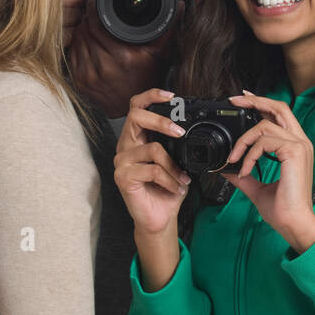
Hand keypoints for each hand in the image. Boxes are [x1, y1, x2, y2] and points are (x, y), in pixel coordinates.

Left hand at [65, 0, 180, 117]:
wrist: (137, 108)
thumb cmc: (149, 78)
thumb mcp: (162, 52)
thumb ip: (169, 27)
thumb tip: (180, 5)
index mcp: (123, 57)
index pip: (96, 23)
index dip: (93, 7)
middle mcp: (104, 68)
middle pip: (84, 30)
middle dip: (87, 17)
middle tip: (93, 12)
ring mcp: (90, 77)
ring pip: (77, 41)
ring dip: (81, 31)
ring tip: (91, 26)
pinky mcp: (80, 83)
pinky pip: (72, 56)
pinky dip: (77, 46)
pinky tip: (87, 43)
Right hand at [113, 88, 191, 235]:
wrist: (160, 218)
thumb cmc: (167, 189)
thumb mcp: (176, 161)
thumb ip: (176, 143)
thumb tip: (192, 128)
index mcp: (136, 138)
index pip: (137, 107)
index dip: (151, 96)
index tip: (171, 96)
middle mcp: (125, 146)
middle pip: (137, 117)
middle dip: (161, 121)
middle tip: (180, 132)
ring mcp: (122, 161)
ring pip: (153, 148)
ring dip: (174, 166)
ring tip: (182, 179)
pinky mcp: (123, 177)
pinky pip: (152, 170)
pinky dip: (169, 179)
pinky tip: (175, 187)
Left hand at [222, 91, 314, 253]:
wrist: (294, 224)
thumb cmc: (284, 210)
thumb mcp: (257, 189)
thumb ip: (244, 175)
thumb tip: (227, 169)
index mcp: (295, 147)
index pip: (280, 115)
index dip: (262, 103)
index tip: (244, 100)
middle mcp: (300, 142)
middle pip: (278, 107)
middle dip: (255, 100)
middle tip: (235, 100)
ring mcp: (299, 146)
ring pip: (265, 126)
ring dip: (243, 140)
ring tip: (234, 159)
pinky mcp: (294, 152)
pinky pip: (264, 142)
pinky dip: (250, 154)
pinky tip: (245, 170)